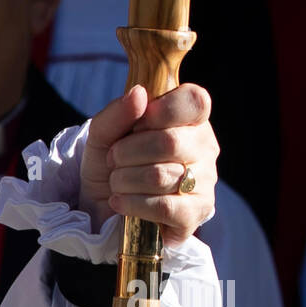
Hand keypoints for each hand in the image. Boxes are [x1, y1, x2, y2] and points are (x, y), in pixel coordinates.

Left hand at [79, 83, 218, 245]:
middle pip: (169, 142)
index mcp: (189, 119)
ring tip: (116, 181)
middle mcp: (204, 147)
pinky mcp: (195, 213)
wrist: (101, 205)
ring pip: (161, 176)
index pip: (194, 101)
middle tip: (113, 159)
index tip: (137, 124)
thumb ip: (119, 112)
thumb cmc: (111, 162)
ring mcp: (204, 181)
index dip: (161, 110)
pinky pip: (164, 207)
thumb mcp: (103, 132)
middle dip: (127, 152)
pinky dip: (132, 203)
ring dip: (124, 179)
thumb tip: (140, 94)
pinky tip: (120, 202)